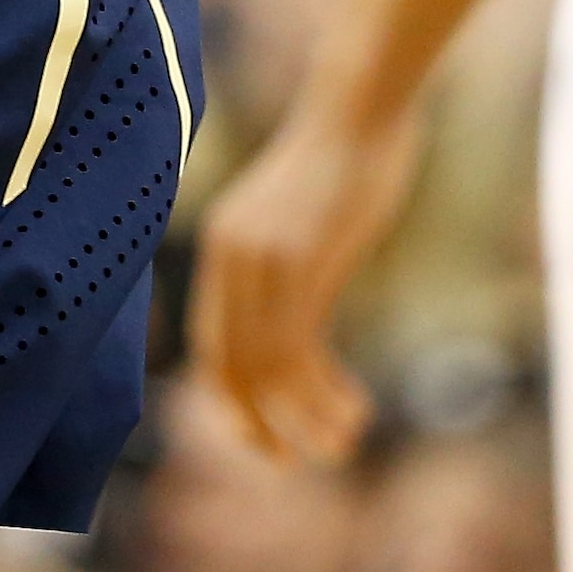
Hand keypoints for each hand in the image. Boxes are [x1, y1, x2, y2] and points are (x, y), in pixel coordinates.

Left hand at [182, 96, 416, 465]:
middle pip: (228, 366)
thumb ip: (286, 269)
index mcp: (224, 247)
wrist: (362, 109)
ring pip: (268, 368)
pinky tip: (354, 411)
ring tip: (340, 447)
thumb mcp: (300, 222)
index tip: (264, 436)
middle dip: (257, 424)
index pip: (211, 344)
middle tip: (295, 462)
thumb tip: (295, 324)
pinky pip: (301, 349)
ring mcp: (263, 259)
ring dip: (303, 419)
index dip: (232, 400)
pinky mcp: (301, 262)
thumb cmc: (343, 162)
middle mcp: (230, 256)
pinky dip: (323, 394)